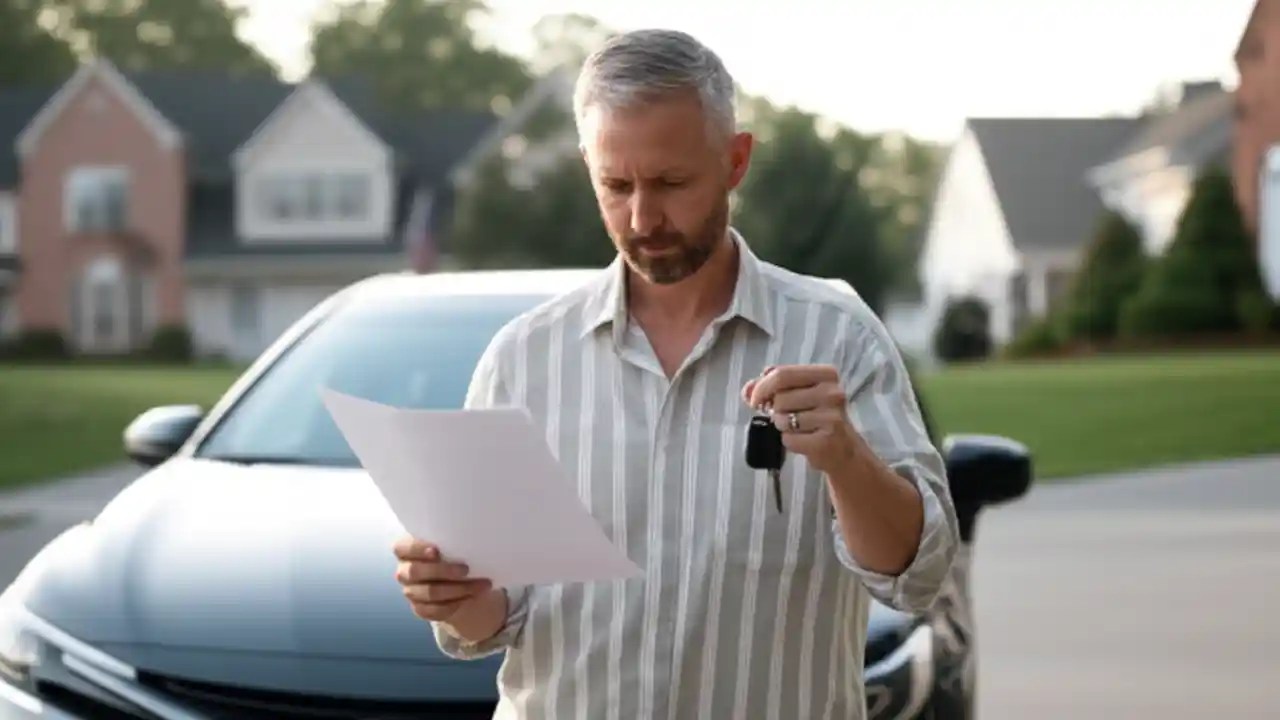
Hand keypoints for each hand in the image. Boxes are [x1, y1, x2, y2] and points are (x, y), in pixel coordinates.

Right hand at [392, 535, 493, 623]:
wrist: (458, 580)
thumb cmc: (452, 554)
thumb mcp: (449, 545)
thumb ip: (449, 542)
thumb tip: (471, 539)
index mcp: (405, 550)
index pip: (402, 548)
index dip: (416, 549)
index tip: (437, 551)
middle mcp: (404, 571)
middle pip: (415, 572)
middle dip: (443, 571)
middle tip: (466, 569)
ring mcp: (410, 591)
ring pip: (429, 593)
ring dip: (458, 590)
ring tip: (481, 585)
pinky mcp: (420, 609)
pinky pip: (435, 610)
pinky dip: (455, 605)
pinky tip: (470, 597)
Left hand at [742, 364, 863, 474]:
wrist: (843, 449)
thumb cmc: (816, 416)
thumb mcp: (798, 393)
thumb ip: (770, 386)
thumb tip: (747, 390)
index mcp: (826, 374)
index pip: (782, 374)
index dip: (762, 387)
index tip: (755, 400)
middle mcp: (833, 393)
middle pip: (780, 398)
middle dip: (776, 410)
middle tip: (790, 416)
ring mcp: (831, 417)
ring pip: (783, 419)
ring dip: (783, 427)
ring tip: (801, 428)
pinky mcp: (826, 441)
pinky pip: (788, 439)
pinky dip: (790, 442)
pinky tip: (806, 440)